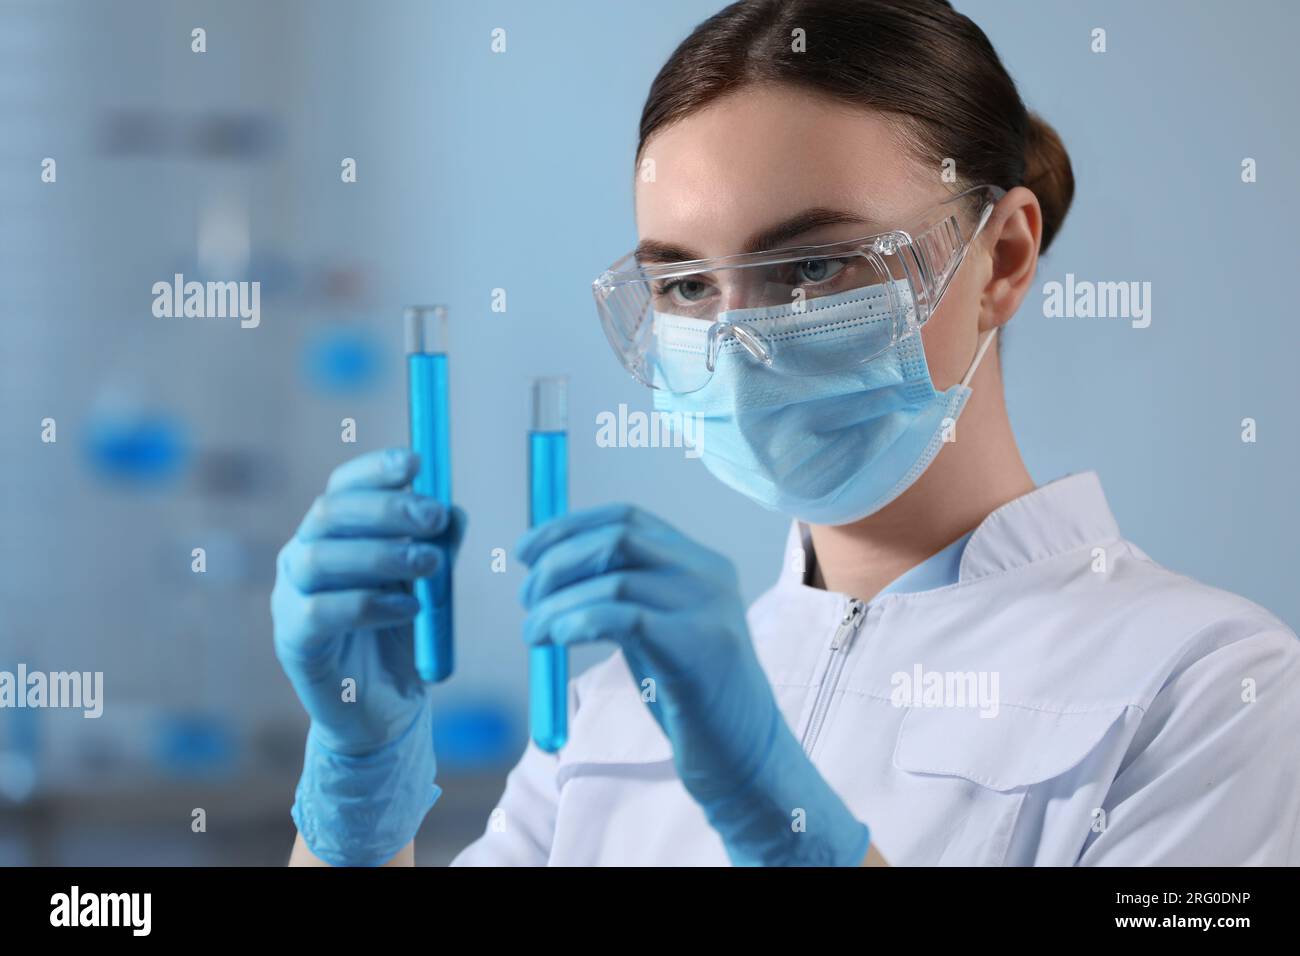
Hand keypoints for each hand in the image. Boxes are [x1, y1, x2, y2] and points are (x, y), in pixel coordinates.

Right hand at [271, 447, 464, 865]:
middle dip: (385, 509)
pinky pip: (322, 612)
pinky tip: (409, 610)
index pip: (341, 488)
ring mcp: (289, 598)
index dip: (373, 470)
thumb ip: (438, 547)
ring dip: (380, 554)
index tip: (416, 462)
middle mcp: (301, 557)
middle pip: (328, 514)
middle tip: (434, 518)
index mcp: (331, 535)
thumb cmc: (399, 636)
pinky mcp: (293, 640)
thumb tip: (454, 512)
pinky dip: (370, 604)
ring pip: (319, 558)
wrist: (383, 710)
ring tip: (429, 565)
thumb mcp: (427, 584)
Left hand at [517, 504, 869, 865]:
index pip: (626, 517)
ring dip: (557, 604)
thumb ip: (621, 593)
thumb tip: (547, 567)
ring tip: (533, 634)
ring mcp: (708, 609)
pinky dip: (578, 621)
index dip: (568, 527)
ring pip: (614, 580)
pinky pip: (625, 617)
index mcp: (700, 561)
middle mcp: (709, 574)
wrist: (744, 753)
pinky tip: (559, 638)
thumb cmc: (690, 693)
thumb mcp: (658, 627)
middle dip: (557, 564)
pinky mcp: (698, 648)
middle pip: (617, 539)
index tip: (525, 552)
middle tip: (527, 601)